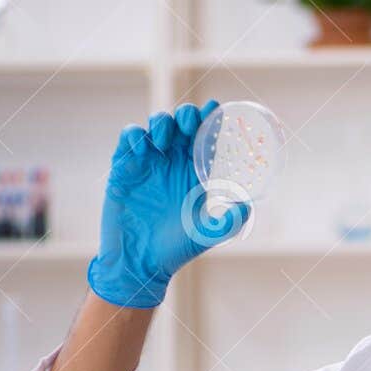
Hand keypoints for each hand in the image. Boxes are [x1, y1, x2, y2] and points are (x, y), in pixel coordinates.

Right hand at [87, 101, 248, 307]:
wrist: (140, 262)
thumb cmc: (175, 249)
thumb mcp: (207, 235)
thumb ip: (228, 222)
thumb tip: (247, 206)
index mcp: (194, 173)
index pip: (204, 139)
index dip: (210, 119)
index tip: (216, 108)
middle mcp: (172, 164)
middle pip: (180, 125)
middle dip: (186, 116)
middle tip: (191, 123)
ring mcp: (147, 164)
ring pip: (154, 127)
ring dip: (161, 123)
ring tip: (165, 139)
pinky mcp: (123, 169)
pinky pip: (127, 141)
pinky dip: (134, 136)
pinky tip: (142, 147)